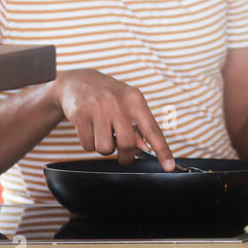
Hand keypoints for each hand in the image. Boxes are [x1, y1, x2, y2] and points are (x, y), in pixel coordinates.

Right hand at [52, 69, 174, 169]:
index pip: (152, 130)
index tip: (169, 167)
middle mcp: (118, 102)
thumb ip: (138, 125)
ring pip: (105, 148)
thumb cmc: (109, 96)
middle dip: (126, 156)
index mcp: (135, 99)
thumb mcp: (128, 104)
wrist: (78, 80)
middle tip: (124, 156)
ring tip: (103, 133)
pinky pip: (87, 145)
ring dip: (104, 148)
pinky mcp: (80, 114)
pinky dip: (89, 143)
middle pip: (127, 144)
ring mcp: (98, 107)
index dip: (162, 150)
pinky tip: (90, 129)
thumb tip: (145, 149)